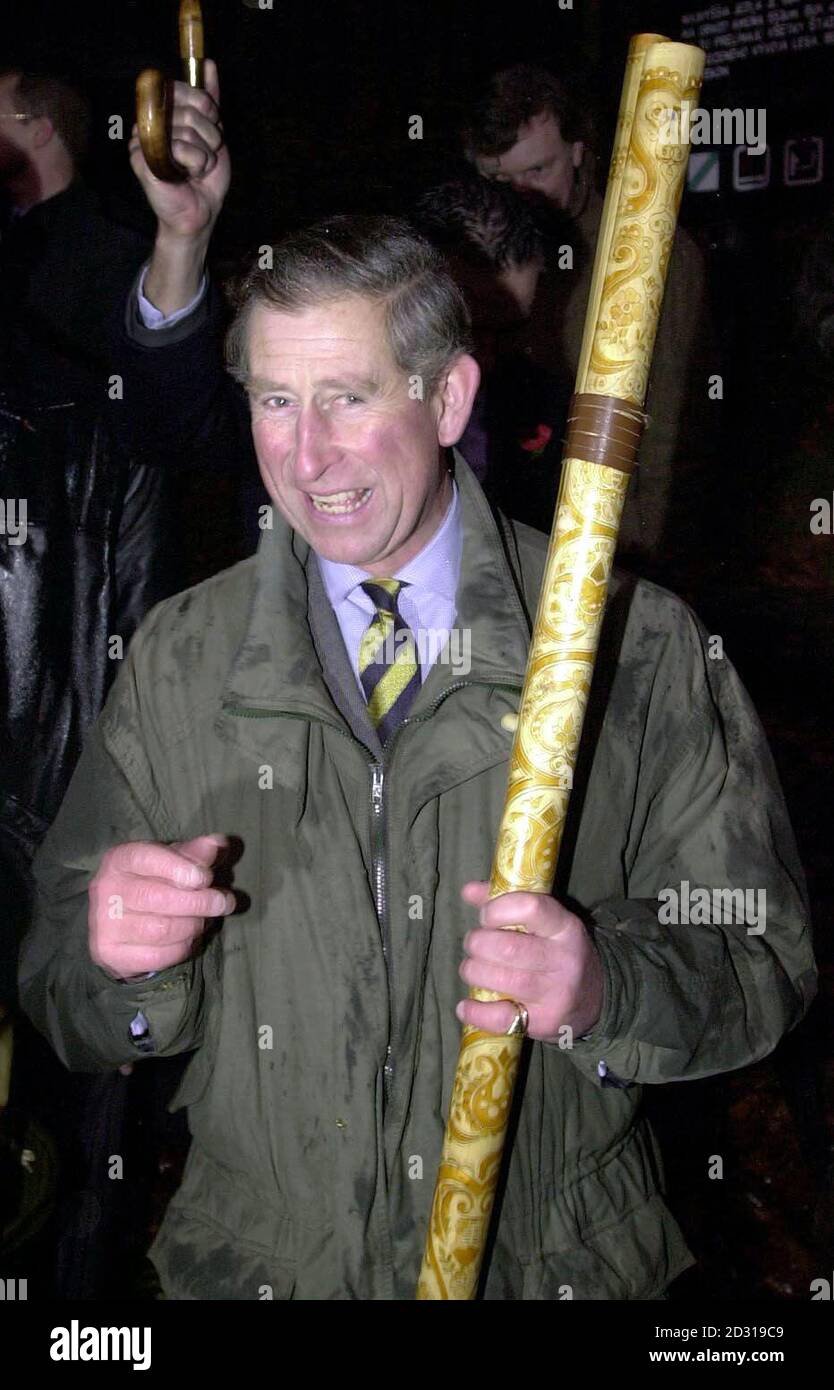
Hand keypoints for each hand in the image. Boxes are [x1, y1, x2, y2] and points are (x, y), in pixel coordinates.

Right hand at [89, 834, 235, 980]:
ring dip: (194, 926)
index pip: (145, 858)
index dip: (178, 868)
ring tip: (205, 920)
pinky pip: (158, 956)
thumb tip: (217, 843)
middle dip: (199, 902)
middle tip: (224, 903)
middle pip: (157, 897)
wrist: (116, 921)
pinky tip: (190, 937)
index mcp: (119, 859)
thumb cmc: (151, 882)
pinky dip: (183, 947)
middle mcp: (106, 889)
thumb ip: (194, 853)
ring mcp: (104, 924)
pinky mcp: (110, 953)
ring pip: (162, 929)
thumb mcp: (171, 862)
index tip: (205, 878)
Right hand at [129, 58, 229, 240]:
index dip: (206, 107)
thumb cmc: (205, 176)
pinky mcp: (141, 159)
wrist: (200, 211)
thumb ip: (210, 100)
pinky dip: (195, 164)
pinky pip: (180, 148)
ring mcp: (142, 140)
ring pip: (187, 130)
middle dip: (210, 137)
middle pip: (189, 110)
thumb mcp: (213, 133)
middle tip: (204, 157)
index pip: (185, 90)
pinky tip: (187, 176)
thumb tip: (209, 63)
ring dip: (204, 155)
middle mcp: (149, 122)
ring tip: (196, 170)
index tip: (212, 125)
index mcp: (163, 112)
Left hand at [455, 881, 603, 1043]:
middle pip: (508, 948)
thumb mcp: (545, 923)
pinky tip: (466, 1005)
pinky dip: (475, 1011)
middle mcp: (563, 960)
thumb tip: (468, 891)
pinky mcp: (543, 1022)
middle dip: (477, 944)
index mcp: (565, 927)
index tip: (486, 916)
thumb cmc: (558, 951)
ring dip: (473, 972)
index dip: (498, 909)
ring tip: (472, 969)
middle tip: (474, 945)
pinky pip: (500, 1018)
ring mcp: (555, 994)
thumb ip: (507, 902)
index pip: (530, 908)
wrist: (596, 997)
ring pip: (501, 980)